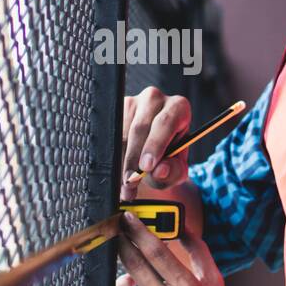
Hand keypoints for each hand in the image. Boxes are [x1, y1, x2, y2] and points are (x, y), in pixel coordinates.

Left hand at [113, 211, 239, 285]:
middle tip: (117, 236)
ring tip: (131, 281)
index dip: (138, 231)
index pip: (156, 252)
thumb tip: (183, 229)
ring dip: (124, 282)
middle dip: (122, 246)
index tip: (127, 219)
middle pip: (133, 266)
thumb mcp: (215, 283)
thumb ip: (199, 252)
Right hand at [120, 86, 191, 200]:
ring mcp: (131, 102)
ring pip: (120, 133)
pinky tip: (117, 173)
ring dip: (119, 162)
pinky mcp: (114, 111)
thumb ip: (173, 171)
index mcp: (177, 108)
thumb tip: (160, 170)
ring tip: (125, 186)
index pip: (165, 123)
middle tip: (131, 182)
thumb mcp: (176, 170)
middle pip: (139, 128)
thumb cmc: (168, 159)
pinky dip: (111, 157)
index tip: (146, 167)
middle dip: (133, 159)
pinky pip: (108, 135)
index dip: (155, 145)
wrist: (153, 157)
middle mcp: (154, 99)